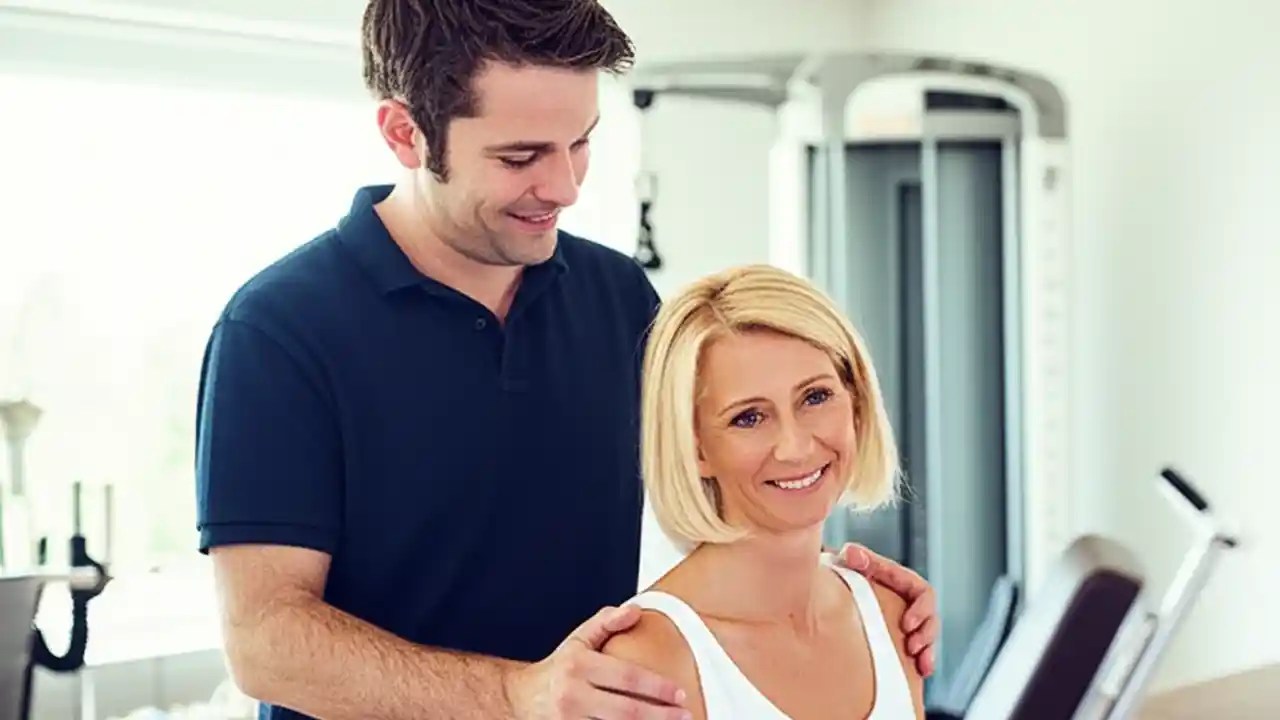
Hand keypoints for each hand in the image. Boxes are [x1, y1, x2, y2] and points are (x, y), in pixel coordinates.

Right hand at [504, 605, 690, 719]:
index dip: (656, 687)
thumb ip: (606, 622)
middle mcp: (573, 696)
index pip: (626, 677)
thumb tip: (635, 611)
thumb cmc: (559, 669)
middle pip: (626, 711)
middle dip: (660, 716)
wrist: (519, 698)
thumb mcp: (578, 640)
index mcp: (579, 666)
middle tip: (685, 715)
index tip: (680, 693)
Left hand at [837, 543, 937, 676]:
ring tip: (921, 662)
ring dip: (927, 649)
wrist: (834, 589)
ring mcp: (907, 620)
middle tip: (912, 647)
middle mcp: (909, 601)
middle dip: (926, 634)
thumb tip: (852, 553)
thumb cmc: (848, 571)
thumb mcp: (854, 563)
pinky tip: (923, 671)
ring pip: (927, 635)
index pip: (922, 593)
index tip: (907, 624)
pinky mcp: (901, 636)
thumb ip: (857, 558)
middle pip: (929, 617)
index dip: (921, 609)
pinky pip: (919, 649)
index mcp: (903, 582)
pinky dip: (923, 660)